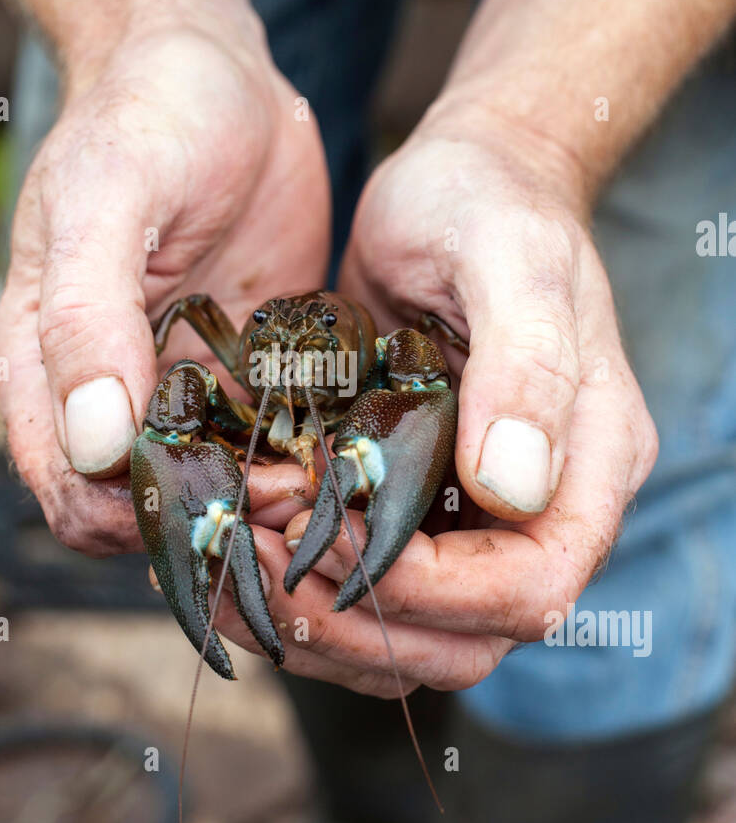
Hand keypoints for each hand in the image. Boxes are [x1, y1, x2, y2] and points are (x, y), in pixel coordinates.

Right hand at [0, 19, 328, 554]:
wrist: (216, 70)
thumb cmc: (143, 116)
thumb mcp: (107, 198)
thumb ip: (88, 318)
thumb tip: (93, 443)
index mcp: (43, 368)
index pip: (76, 497)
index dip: (150, 515)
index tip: (233, 485)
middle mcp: (103, 396)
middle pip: (146, 517)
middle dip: (219, 520)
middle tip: (295, 484)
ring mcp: (175, 391)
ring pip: (212, 496)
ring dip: (267, 500)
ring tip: (327, 464)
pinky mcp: (240, 375)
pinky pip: (264, 448)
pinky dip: (300, 458)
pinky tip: (343, 436)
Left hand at [212, 108, 657, 695]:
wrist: (458, 183)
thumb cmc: (490, 204)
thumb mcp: (511, 259)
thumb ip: (527, 365)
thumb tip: (514, 486)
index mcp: (589, 463)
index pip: (532, 586)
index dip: (434, 591)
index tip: (333, 532)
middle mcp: (540, 507)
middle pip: (467, 639)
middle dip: (360, 626)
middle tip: (261, 567)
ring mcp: (474, 516)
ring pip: (409, 636)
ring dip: (319, 625)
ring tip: (234, 564)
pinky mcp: (412, 506)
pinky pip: (366, 588)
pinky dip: (303, 589)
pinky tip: (238, 546)